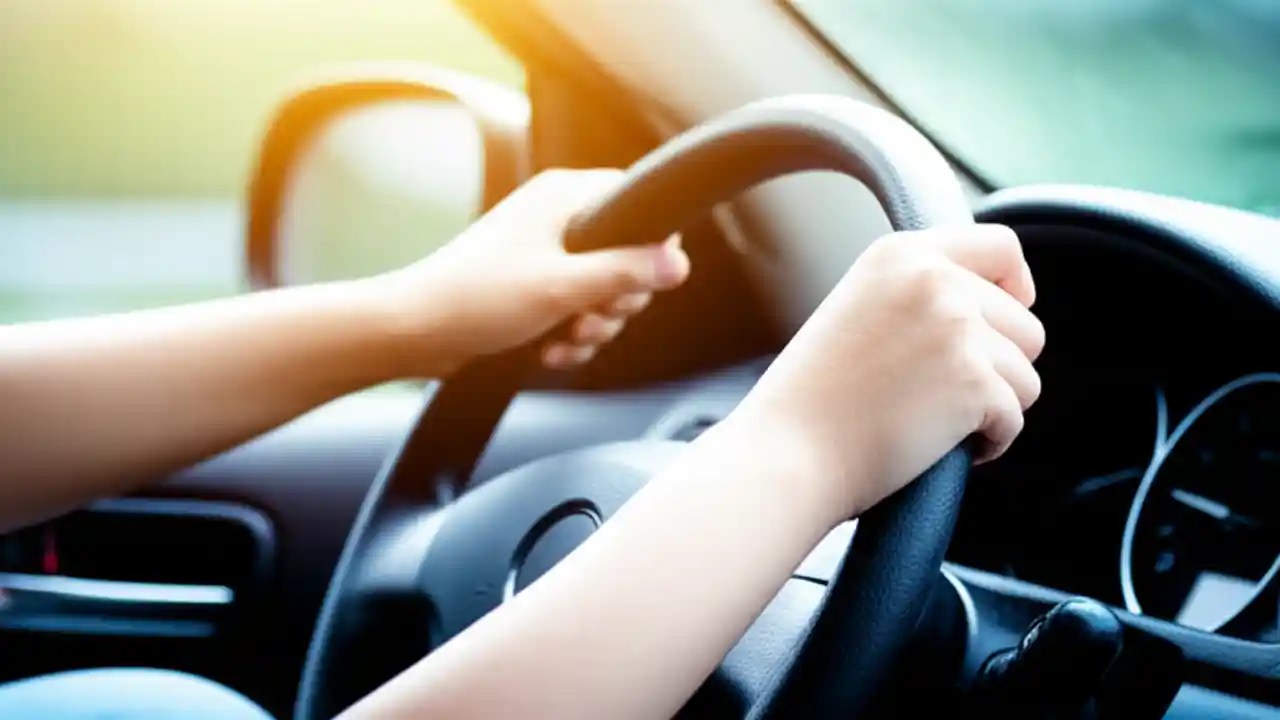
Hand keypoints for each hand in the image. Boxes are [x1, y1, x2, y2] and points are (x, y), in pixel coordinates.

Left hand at [375, 169, 689, 375]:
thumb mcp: (563, 287)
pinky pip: (578, 312)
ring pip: (605, 293)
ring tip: (565, 339)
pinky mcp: (535, 289)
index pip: (639, 205)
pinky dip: (571, 337)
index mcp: (565, 197)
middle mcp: (558, 220)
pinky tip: (550, 352)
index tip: (637, 282)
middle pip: (629, 259)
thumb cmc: (476, 298)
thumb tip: (678, 265)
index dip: (650, 248)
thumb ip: (626, 274)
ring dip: (594, 327)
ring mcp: (547, 256)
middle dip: (616, 301)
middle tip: (589, 317)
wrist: (417, 332)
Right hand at [728, 224, 1044, 524]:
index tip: (1003, 322)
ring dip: (993, 407)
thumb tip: (986, 308)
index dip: (1014, 288)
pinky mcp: (975, 382)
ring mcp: (958, 329)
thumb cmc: (812, 400)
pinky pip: (1014, 417)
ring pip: (1026, 375)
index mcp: (901, 254)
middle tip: (945, 396)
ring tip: (936, 423)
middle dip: (998, 368)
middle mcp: (935, 280)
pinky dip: (988, 442)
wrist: (788, 453)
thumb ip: (916, 293)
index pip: (1001, 247)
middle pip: (1025, 324)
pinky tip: (938, 446)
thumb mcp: (857, 309)